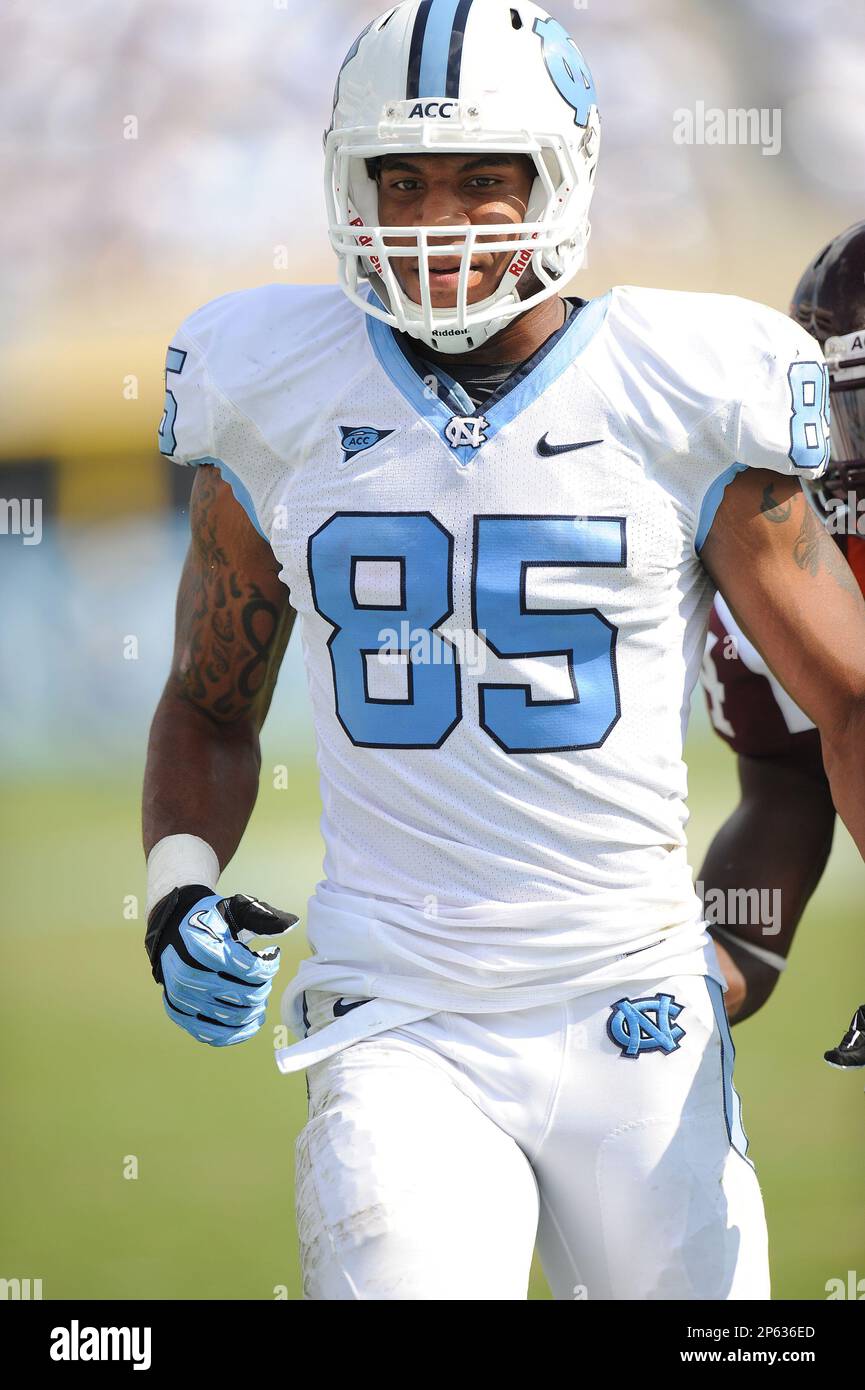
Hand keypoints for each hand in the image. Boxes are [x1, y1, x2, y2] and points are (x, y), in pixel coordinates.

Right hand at [145, 884, 297, 1045]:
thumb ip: (263, 917)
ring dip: (255, 1009)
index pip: (251, 970)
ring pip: (234, 1018)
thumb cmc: (211, 919)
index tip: (273, 955)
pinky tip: (252, 1020)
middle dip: (264, 988)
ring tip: (258, 995)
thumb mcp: (236, 908)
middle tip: (264, 978)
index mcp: (202, 947)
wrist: (173, 929)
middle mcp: (188, 975)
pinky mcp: (179, 1014)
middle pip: (245, 997)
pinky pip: (215, 1035)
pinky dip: (239, 1032)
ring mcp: (182, 998)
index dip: (270, 965)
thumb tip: (292, 924)